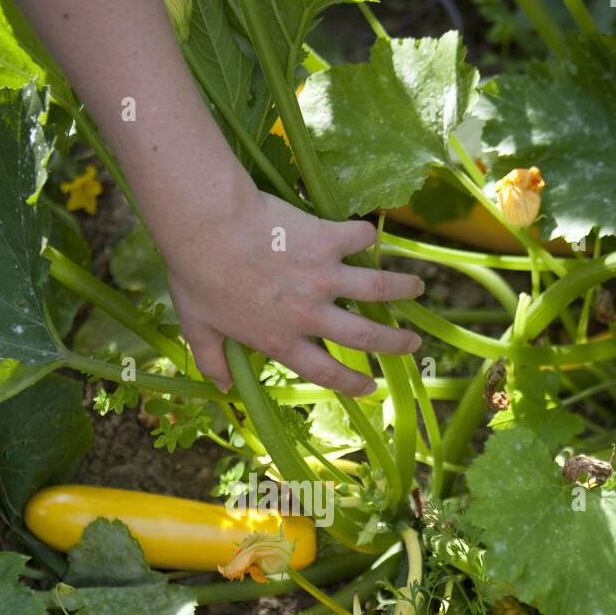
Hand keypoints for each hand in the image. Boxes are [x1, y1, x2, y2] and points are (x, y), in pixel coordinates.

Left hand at [164, 186, 423, 394]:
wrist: (209, 227)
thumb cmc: (197, 276)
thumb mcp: (198, 326)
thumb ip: (213, 358)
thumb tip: (222, 386)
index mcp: (281, 339)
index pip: (324, 371)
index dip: (351, 383)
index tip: (370, 387)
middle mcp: (310, 314)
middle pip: (364, 336)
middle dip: (394, 342)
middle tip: (412, 343)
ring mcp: (324, 276)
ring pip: (378, 287)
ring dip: (402, 288)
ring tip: (418, 288)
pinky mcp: (328, 239)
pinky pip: (359, 238)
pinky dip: (367, 236)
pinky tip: (370, 235)